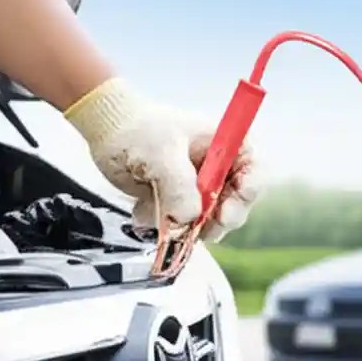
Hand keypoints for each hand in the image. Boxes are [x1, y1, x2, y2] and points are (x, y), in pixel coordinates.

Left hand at [64, 78, 255, 242]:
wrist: (107, 131)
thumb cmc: (138, 131)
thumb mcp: (161, 154)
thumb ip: (179, 187)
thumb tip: (189, 218)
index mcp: (226, 144)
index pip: (254, 171)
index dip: (247, 193)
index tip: (226, 209)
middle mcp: (219, 168)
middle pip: (236, 203)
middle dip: (218, 220)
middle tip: (199, 229)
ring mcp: (200, 188)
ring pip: (211, 221)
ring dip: (189, 228)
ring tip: (162, 219)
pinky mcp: (180, 202)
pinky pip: (184, 226)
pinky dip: (167, 227)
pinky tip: (145, 211)